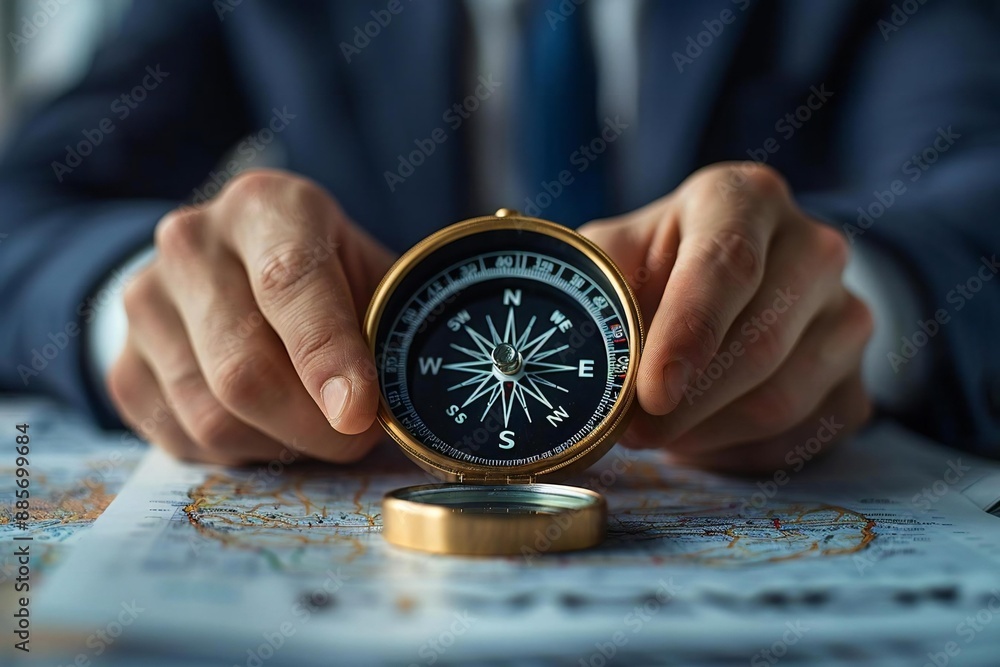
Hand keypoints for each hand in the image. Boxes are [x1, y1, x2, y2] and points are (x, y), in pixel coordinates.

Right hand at [107, 169, 394, 464]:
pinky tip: (267, 425)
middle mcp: (192, 243)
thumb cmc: (325, 278)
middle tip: (356, 438)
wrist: (229, 271)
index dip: (327, 354)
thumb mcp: (369, 275)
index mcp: (265, 206)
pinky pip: (184, 440)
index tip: (358, 412)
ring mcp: (145, 303)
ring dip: (281, 444)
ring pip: (213, 417)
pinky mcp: (122, 364)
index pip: (289, 281)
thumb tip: (414, 401)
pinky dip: (240, 452)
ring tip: (315, 427)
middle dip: (314, 426)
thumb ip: (392, 323)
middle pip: (244, 366)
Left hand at [579, 163, 872, 472]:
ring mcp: (847, 312)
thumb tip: (577, 352)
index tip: (652, 392)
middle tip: (632, 432)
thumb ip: (598, 285)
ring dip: (708, 433)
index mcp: (744, 197)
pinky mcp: (858, 378)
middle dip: (687, 403)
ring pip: (784, 398)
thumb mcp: (617, 253)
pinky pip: (803, 436)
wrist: (740, 282)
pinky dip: (740, 452)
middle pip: (760, 341)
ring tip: (659, 435)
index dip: (688, 334)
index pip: (726, 265)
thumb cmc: (660, 264)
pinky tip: (703, 438)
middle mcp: (813, 245)